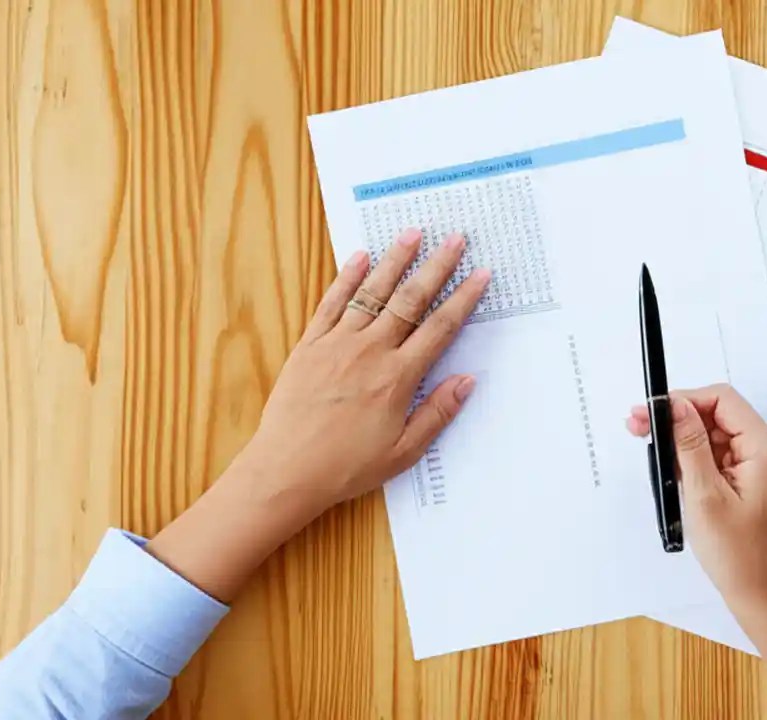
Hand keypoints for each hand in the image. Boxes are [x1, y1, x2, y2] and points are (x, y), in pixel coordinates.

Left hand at [147, 227, 488, 601]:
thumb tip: (467, 380)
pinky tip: (359, 257)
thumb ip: (437, 412)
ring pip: (372, 292)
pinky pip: (331, 304)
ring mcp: (337, 344)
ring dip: (395, 261)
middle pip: (410, 300)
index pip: (440, 328)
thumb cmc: (346, 468)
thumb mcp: (403, 451)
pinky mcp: (310, 346)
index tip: (480, 274)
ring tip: (412, 233)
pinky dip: (346, 278)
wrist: (286, 471)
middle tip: (455, 238)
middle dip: (436, 266)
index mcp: (398, 378)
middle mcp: (370, 352)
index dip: (463, 298)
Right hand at [627, 384, 766, 610]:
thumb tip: (676, 406)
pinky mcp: (755, 477)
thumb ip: (689, 445)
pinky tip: (677, 473)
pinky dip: (697, 459)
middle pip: (719, 413)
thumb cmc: (738, 555)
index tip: (653, 412)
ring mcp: (765, 464)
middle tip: (641, 427)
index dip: (684, 400)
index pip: (722, 400)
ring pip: (717, 433)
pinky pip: (722, 454)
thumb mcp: (704, 496)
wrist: (762, 592)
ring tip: (658, 460)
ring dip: (685, 441)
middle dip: (679, 419)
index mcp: (766, 450)